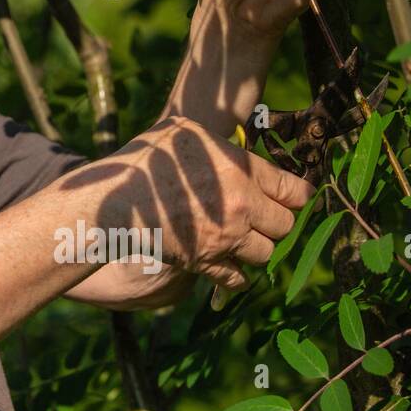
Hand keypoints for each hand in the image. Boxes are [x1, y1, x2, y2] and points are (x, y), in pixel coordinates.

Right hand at [100, 115, 315, 292]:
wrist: (113, 202)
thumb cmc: (142, 160)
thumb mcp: (179, 130)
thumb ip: (212, 139)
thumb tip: (226, 144)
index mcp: (241, 169)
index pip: (295, 190)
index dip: (297, 195)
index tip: (293, 197)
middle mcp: (242, 206)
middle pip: (286, 225)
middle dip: (275, 222)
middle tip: (260, 218)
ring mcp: (226, 238)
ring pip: (266, 253)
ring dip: (255, 248)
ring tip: (239, 239)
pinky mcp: (207, 262)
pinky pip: (237, 279)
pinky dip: (234, 276)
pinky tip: (226, 266)